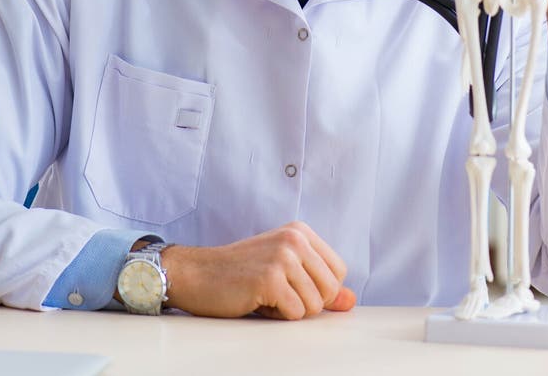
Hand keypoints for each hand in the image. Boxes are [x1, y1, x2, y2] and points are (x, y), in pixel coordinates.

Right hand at [161, 221, 355, 319]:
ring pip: (315, 305)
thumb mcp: (284, 271)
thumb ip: (319, 284)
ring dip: (290, 310)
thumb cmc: (240, 273)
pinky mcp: (270, 278)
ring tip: (266, 295)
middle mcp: (294, 239)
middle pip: (330, 289)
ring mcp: (283, 257)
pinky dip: (277, 316)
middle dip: (307, 302)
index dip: (319, 289)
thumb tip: (350, 300)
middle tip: (278, 292)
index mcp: (300, 232)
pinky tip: (257, 300)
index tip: (293, 285)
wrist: (197, 273)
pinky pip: (295, 314)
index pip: (338, 271)